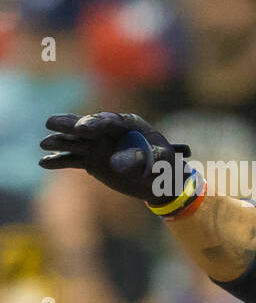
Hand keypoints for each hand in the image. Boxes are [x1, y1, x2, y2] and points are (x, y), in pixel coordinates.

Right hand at [39, 112, 193, 205]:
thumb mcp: (160, 163)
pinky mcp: (91, 160)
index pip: (108, 121)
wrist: (160, 181)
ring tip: (44, 144)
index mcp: (128, 124)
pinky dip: (59, 161)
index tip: (83, 129)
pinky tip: (44, 162)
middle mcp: (109, 132)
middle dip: (70, 125)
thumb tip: (118, 165)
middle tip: (51, 123)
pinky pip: (73, 160)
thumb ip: (142, 160)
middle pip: (86, 126)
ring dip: (60, 141)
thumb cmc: (165, 167)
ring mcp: (98, 146)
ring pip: (76, 141)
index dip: (94, 123)